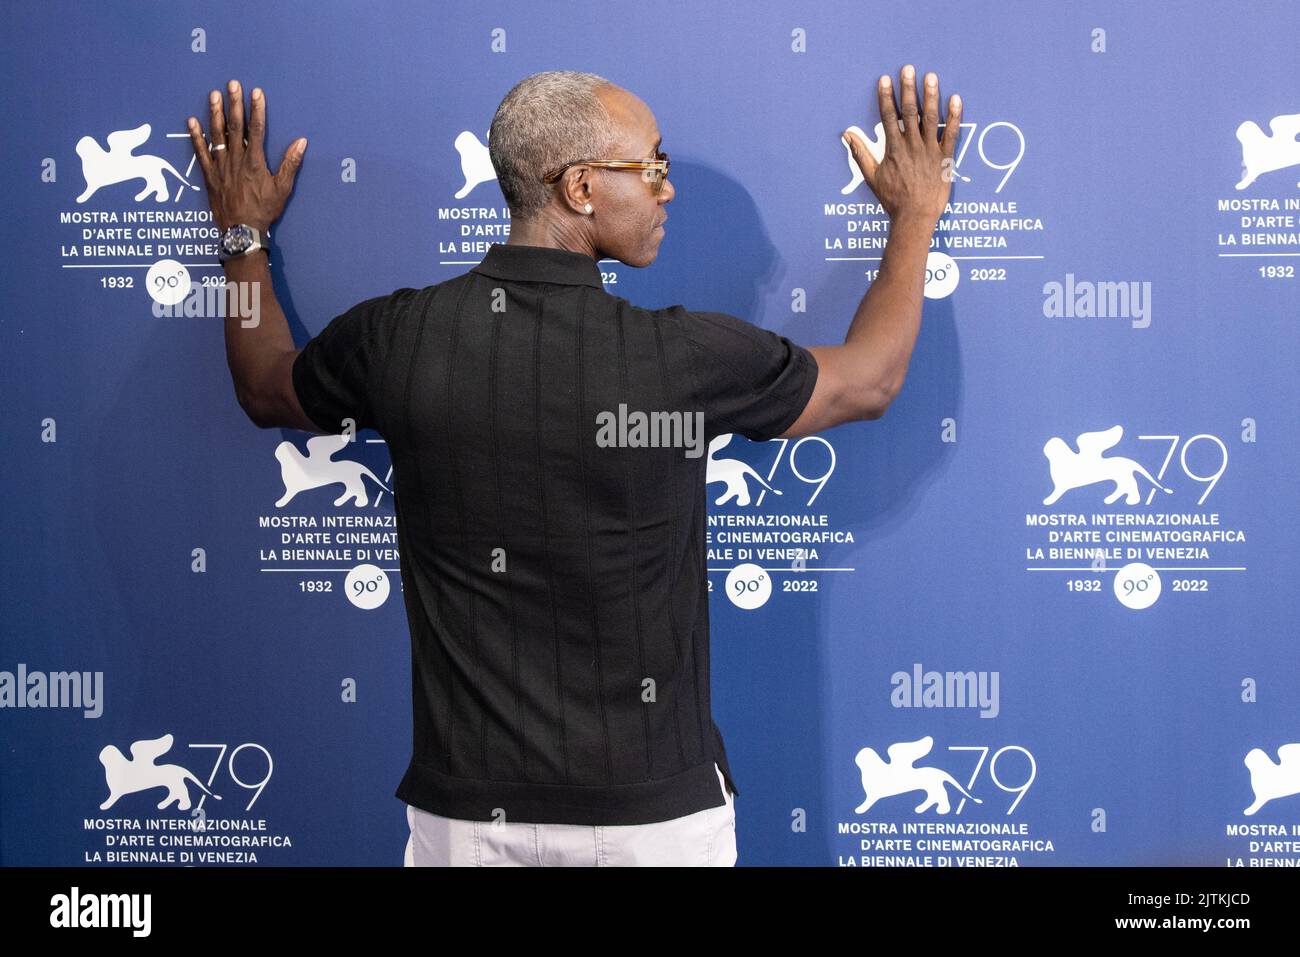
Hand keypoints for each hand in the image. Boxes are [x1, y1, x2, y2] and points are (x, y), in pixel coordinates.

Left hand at [187, 80, 306, 233]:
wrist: (242, 230)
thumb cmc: (264, 210)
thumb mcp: (283, 188)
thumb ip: (290, 163)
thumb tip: (301, 142)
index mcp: (254, 162)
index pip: (256, 129)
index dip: (256, 109)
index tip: (256, 92)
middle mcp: (236, 160)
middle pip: (235, 126)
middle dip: (234, 104)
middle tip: (232, 84)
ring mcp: (221, 166)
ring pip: (217, 135)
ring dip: (215, 113)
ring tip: (214, 95)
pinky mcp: (210, 175)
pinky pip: (200, 153)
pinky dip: (195, 137)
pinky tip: (192, 121)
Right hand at [843, 65, 960, 225]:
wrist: (915, 217)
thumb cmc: (893, 199)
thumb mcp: (872, 177)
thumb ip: (861, 153)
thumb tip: (847, 135)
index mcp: (894, 149)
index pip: (888, 117)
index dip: (886, 97)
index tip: (885, 80)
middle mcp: (912, 146)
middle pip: (910, 111)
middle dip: (908, 88)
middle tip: (908, 69)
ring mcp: (930, 151)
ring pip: (930, 118)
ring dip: (931, 95)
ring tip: (930, 76)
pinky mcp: (945, 158)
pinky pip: (951, 133)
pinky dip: (954, 116)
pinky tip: (956, 99)